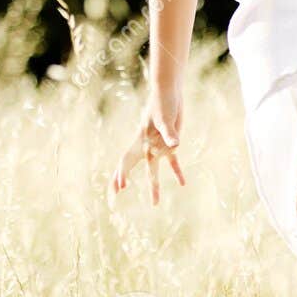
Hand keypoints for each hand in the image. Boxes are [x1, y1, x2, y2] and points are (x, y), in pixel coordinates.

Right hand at [110, 86, 185, 204]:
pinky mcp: (170, 145)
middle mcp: (146, 146)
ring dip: (153, 186)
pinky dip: (177, 172)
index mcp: (140, 140)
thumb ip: (169, 132)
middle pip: (131, 167)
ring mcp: (157, 147)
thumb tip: (176, 145)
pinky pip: (173, 162)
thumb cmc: (163, 102)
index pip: (126, 160)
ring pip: (152, 171)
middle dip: (121, 181)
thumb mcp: (165, 117)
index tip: (120, 187)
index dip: (121, 174)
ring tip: (155, 204)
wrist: (169, 93)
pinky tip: (183, 183)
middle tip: (114, 196)